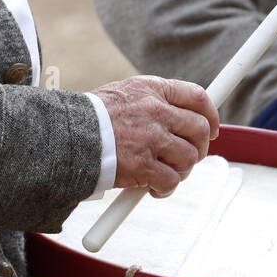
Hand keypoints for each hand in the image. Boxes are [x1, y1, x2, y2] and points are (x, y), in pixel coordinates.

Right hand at [92, 76, 220, 197]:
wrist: (65, 137)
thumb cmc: (91, 120)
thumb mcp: (125, 95)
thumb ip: (154, 104)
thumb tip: (185, 120)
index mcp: (151, 89)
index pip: (197, 97)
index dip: (211, 115)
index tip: (212, 129)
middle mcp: (155, 110)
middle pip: (200, 129)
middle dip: (200, 148)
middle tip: (188, 158)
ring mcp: (150, 138)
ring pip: (189, 157)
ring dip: (181, 170)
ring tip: (163, 174)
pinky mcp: (142, 165)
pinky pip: (171, 180)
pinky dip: (165, 188)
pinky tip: (152, 188)